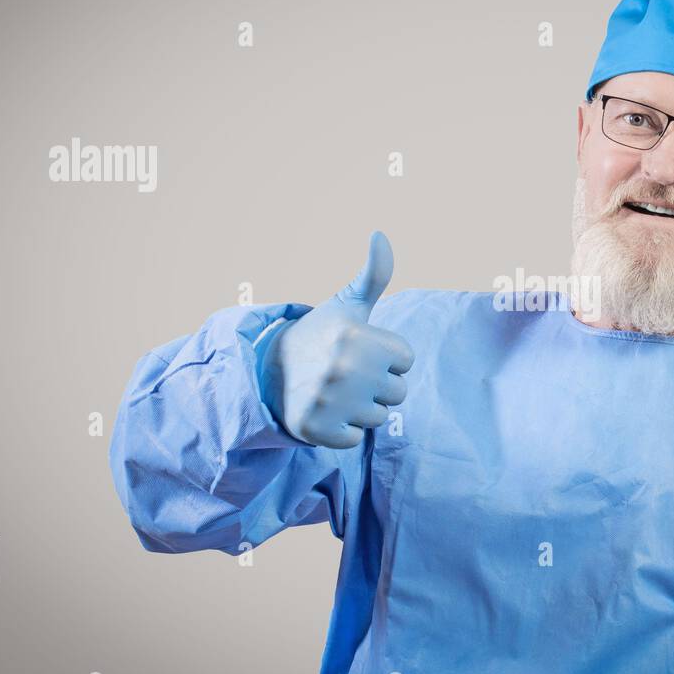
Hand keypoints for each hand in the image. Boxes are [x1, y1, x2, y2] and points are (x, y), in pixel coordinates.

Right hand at [258, 230, 414, 448]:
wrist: (268, 371)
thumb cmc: (320, 336)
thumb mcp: (347, 305)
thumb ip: (373, 274)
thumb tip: (381, 234)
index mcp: (358, 336)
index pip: (406, 361)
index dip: (386, 357)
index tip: (359, 351)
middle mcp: (345, 368)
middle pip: (398, 393)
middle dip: (376, 386)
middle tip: (346, 374)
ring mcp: (330, 401)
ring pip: (378, 418)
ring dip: (360, 409)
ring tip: (334, 392)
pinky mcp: (317, 430)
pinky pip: (354, 440)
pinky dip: (341, 431)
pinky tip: (324, 411)